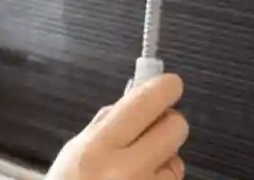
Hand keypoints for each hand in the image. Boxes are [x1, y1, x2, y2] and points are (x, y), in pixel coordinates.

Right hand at [47, 74, 188, 179]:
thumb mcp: (76, 150)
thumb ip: (106, 123)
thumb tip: (137, 94)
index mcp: (99, 147)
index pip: (144, 104)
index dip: (164, 88)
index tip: (171, 84)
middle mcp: (127, 170)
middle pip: (175, 128)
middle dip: (168, 124)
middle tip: (153, 128)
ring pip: (177, 160)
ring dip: (164, 159)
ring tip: (138, 171)